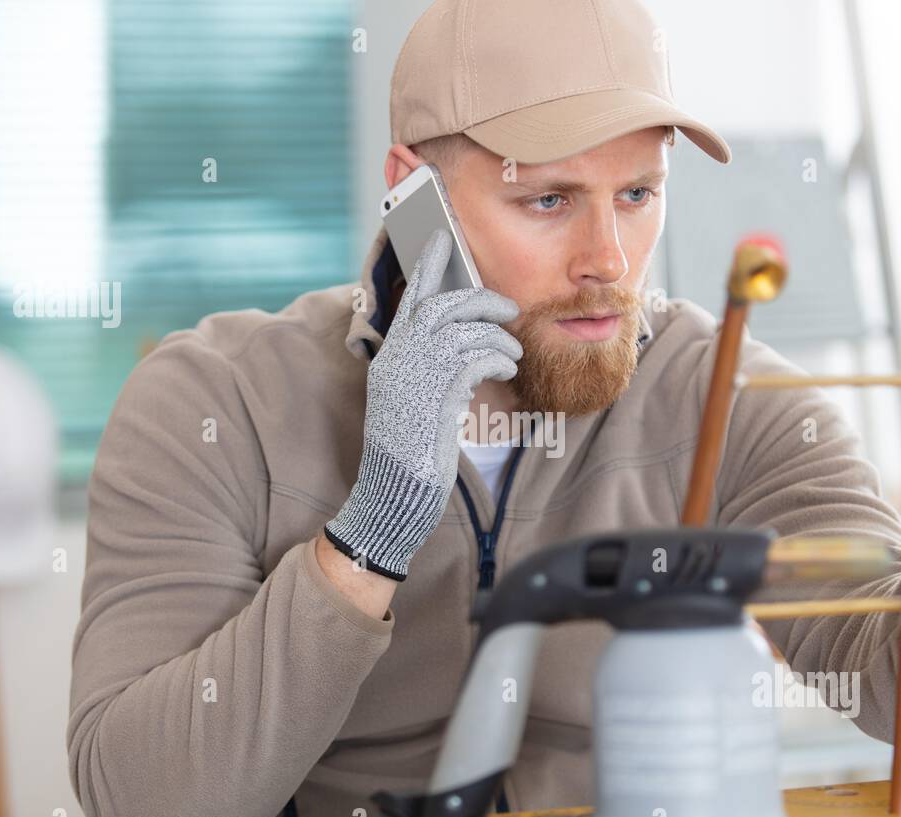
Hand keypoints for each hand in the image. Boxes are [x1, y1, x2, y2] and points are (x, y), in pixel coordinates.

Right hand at [324, 228, 521, 579]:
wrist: (393, 495)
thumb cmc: (409, 454)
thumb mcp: (413, 403)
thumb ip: (428, 370)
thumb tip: (462, 343)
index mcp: (389, 359)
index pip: (409, 300)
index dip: (428, 265)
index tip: (444, 237)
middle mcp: (398, 362)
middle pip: (442, 306)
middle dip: (480, 299)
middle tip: (507, 307)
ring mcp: (414, 378)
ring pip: (463, 330)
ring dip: (496, 335)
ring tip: (511, 351)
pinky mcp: (435, 398)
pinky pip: (474, 358)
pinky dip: (496, 355)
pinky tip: (506, 364)